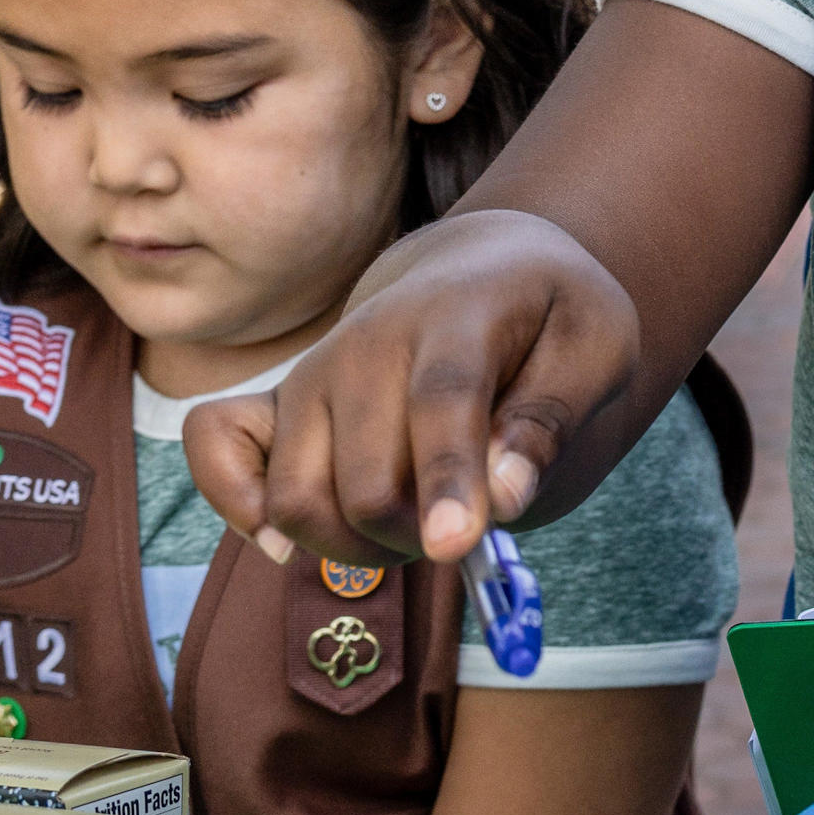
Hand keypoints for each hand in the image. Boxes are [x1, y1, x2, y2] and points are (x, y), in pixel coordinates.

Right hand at [182, 211, 643, 566]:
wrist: (482, 268)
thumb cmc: (548, 317)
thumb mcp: (597, 348)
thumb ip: (553, 419)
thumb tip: (505, 496)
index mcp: (456, 316)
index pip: (440, 402)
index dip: (448, 478)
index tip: (458, 545)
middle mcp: (365, 344)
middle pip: (369, 485)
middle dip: (425, 537)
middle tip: (472, 521)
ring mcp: (311, 374)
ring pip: (301, 502)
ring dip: (361, 546)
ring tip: (415, 520)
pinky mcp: (273, 401)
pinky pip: (216, 450)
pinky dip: (241, 506)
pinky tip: (292, 537)